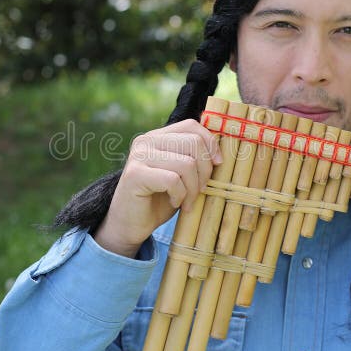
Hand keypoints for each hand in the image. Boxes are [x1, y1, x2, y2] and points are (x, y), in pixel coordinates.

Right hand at [93, 119, 222, 257]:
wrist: (130, 224)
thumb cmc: (159, 200)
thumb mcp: (181, 175)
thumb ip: (193, 157)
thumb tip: (221, 150)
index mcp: (157, 136)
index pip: (192, 125)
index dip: (210, 144)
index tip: (217, 165)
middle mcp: (146, 141)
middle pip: (193, 142)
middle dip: (205, 170)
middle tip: (201, 190)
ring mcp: (139, 156)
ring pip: (186, 163)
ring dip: (193, 188)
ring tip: (187, 201)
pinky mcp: (135, 175)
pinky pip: (173, 180)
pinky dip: (180, 195)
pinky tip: (174, 202)